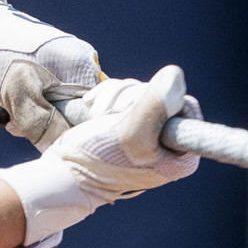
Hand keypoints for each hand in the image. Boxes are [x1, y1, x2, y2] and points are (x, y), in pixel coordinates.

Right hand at [0, 66, 201, 247]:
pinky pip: (125, 92)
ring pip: (140, 90)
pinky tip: (95, 113)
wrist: (64, 173)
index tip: (134, 118)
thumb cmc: (98, 160)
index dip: (156, 102)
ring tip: (99, 119)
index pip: (184, 104)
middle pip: (160, 93)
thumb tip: (176, 74)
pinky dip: (106, 97)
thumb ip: (155, 104)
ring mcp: (148, 131)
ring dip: (114, 98)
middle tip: (111, 120)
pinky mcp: (128, 122)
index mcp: (182, 154)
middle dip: (128, 99)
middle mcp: (169, 143)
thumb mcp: (130, 132)